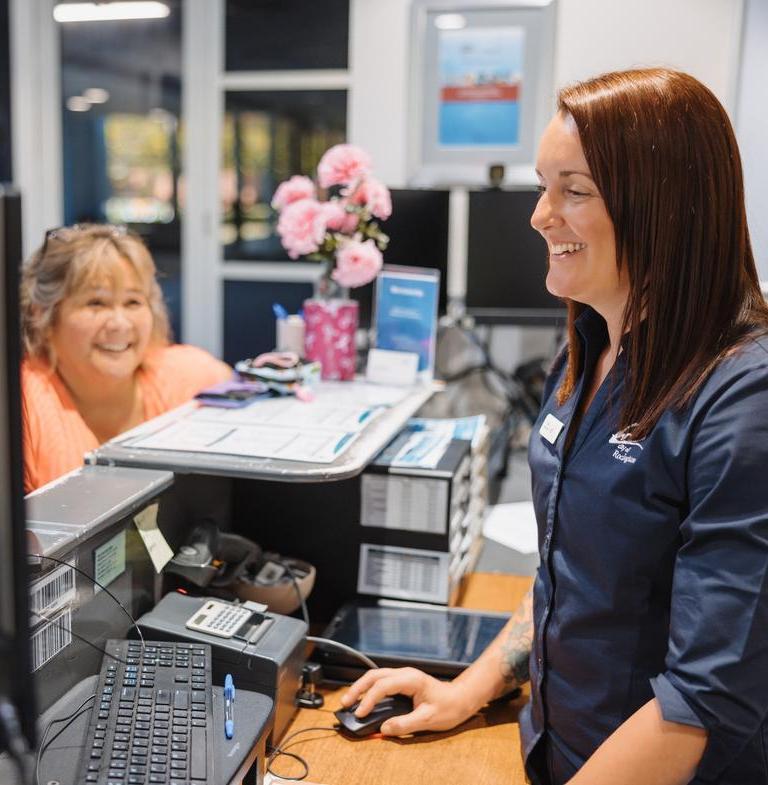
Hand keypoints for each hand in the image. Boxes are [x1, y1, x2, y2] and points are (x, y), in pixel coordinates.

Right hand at [340, 667, 478, 735]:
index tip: (360, 713)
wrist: (460, 699)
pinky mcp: (402, 682)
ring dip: (362, 687)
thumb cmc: (448, 707)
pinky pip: (382, 682)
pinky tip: (364, 700)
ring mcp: (403, 676)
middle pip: (375, 675)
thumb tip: (384, 728)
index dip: (369, 699)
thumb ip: (405, 724)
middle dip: (358, 688)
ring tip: (350, 701)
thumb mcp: (428, 720)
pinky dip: (370, 689)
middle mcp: (405, 674)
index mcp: (411, 679)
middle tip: (345, 702)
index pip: (383, 686)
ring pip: (376, 676)